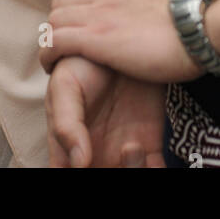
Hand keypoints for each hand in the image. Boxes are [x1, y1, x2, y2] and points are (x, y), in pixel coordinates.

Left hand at [42, 0, 200, 82]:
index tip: (74, 4)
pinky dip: (48, 52)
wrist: (199, 31)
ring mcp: (99, 13)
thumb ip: (140, 2)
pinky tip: (51, 65)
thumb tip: (140, 16)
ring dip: (51, 38)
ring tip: (57, 56)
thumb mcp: (160, 0)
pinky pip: (56, 40)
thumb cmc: (191, 25)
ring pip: (55, 19)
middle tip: (68, 40)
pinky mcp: (96, 38)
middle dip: (59, 19)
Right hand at [45, 57, 165, 167]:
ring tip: (132, 147)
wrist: (125, 41)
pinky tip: (151, 160)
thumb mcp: (66, 85)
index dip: (73, 174)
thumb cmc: (84, 59)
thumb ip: (64, 124)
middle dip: (111, 176)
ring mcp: (123, 152)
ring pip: (128, 175)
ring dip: (132, 170)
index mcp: (68, 144)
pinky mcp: (150, 146)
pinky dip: (155, 172)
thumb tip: (78, 164)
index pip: (66, 173)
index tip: (85, 165)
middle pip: (101, 177)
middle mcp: (94, 154)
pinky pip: (154, 171)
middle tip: (115, 158)